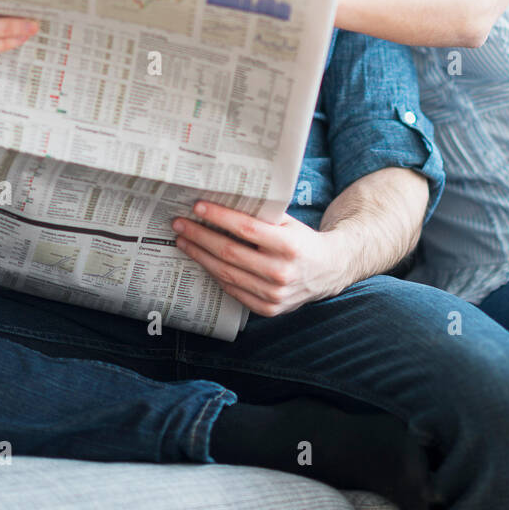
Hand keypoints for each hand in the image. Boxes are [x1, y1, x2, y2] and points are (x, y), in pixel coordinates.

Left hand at [172, 200, 344, 315]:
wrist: (329, 271)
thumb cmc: (303, 240)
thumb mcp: (289, 223)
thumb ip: (262, 216)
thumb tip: (224, 200)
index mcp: (289, 246)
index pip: (245, 229)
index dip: (219, 217)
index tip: (197, 207)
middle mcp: (281, 272)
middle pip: (229, 252)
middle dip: (200, 236)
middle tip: (180, 224)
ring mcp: (274, 294)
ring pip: (226, 273)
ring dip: (200, 256)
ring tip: (184, 241)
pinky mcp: (268, 309)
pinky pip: (233, 290)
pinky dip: (214, 274)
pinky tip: (202, 261)